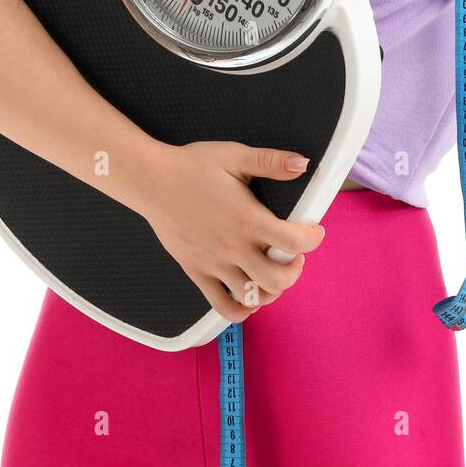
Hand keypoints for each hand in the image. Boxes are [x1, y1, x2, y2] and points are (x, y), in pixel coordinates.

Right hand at [135, 139, 326, 323]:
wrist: (151, 181)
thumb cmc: (192, 167)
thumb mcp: (235, 156)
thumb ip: (271, 162)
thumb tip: (302, 164)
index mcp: (248, 220)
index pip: (294, 242)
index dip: (312, 239)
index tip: (313, 232)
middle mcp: (234, 248)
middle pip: (278, 280)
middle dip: (295, 271)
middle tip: (293, 256)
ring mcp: (214, 265)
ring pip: (253, 297)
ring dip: (271, 291)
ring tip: (271, 273)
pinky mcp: (196, 272)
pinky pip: (222, 307)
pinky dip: (241, 309)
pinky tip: (248, 295)